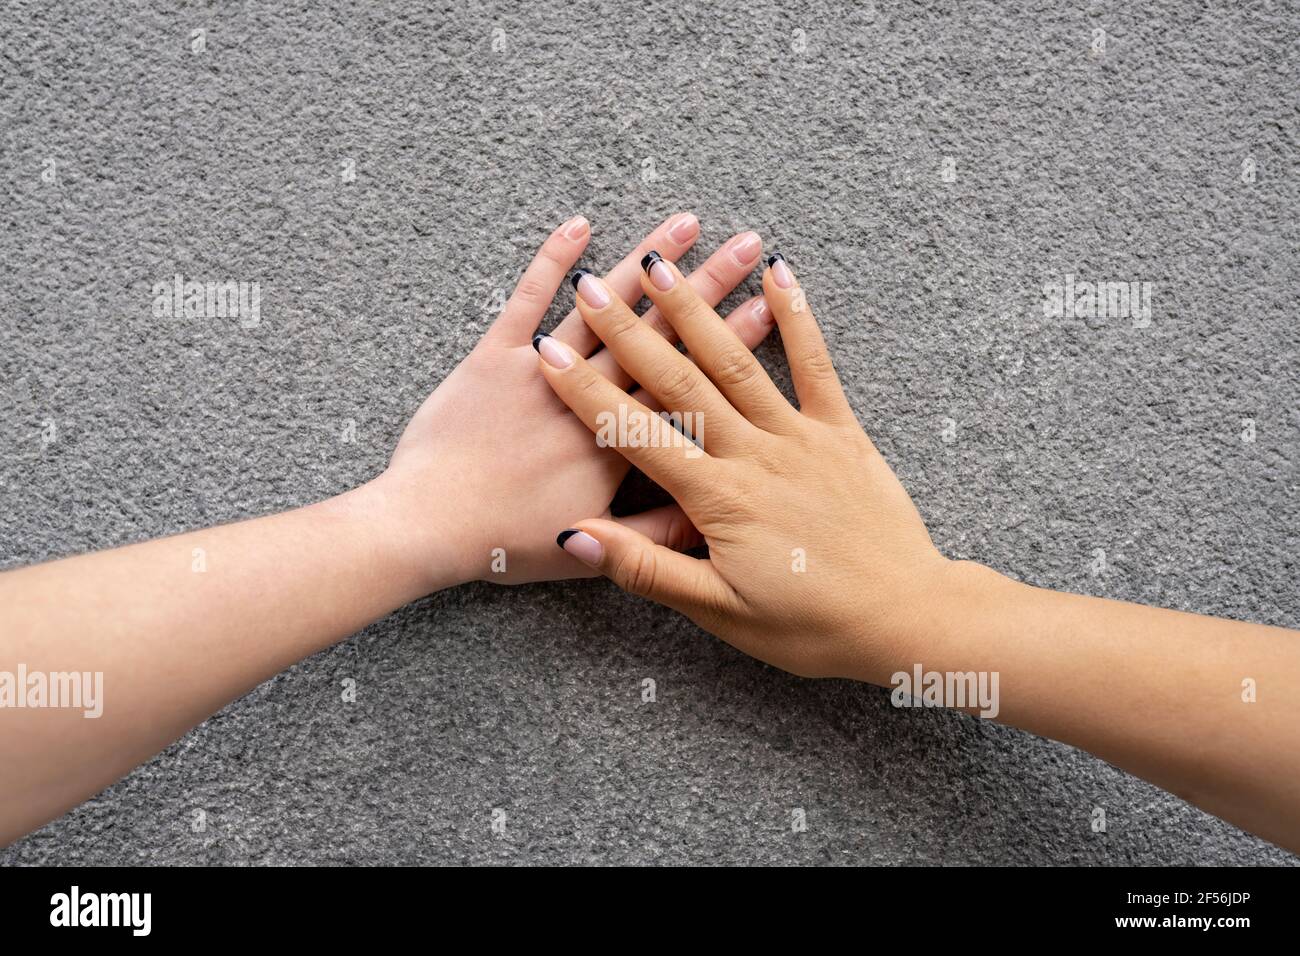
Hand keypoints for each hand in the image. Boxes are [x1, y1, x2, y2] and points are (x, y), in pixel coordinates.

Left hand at [371, 215, 773, 587]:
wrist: (425, 526)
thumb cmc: (505, 545)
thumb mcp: (591, 552)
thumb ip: (656, 535)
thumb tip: (711, 520)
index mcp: (618, 443)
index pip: (688, 382)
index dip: (729, 342)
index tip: (767, 306)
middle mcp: (589, 396)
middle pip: (659, 333)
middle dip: (706, 285)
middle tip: (745, 245)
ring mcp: (541, 370)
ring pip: (603, 306)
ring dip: (645, 261)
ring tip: (685, 222)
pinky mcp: (494, 357)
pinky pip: (525, 299)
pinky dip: (550, 260)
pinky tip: (579, 225)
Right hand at [533, 253, 951, 680]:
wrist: (905, 617)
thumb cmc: (812, 626)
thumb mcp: (720, 612)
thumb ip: (648, 567)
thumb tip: (578, 533)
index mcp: (718, 499)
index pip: (637, 435)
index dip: (589, 393)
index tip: (550, 355)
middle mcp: (755, 455)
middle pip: (681, 383)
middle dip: (632, 333)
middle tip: (596, 288)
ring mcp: (801, 437)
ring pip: (738, 362)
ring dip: (697, 310)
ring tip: (663, 264)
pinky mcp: (842, 432)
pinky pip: (816, 365)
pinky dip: (796, 317)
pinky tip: (777, 275)